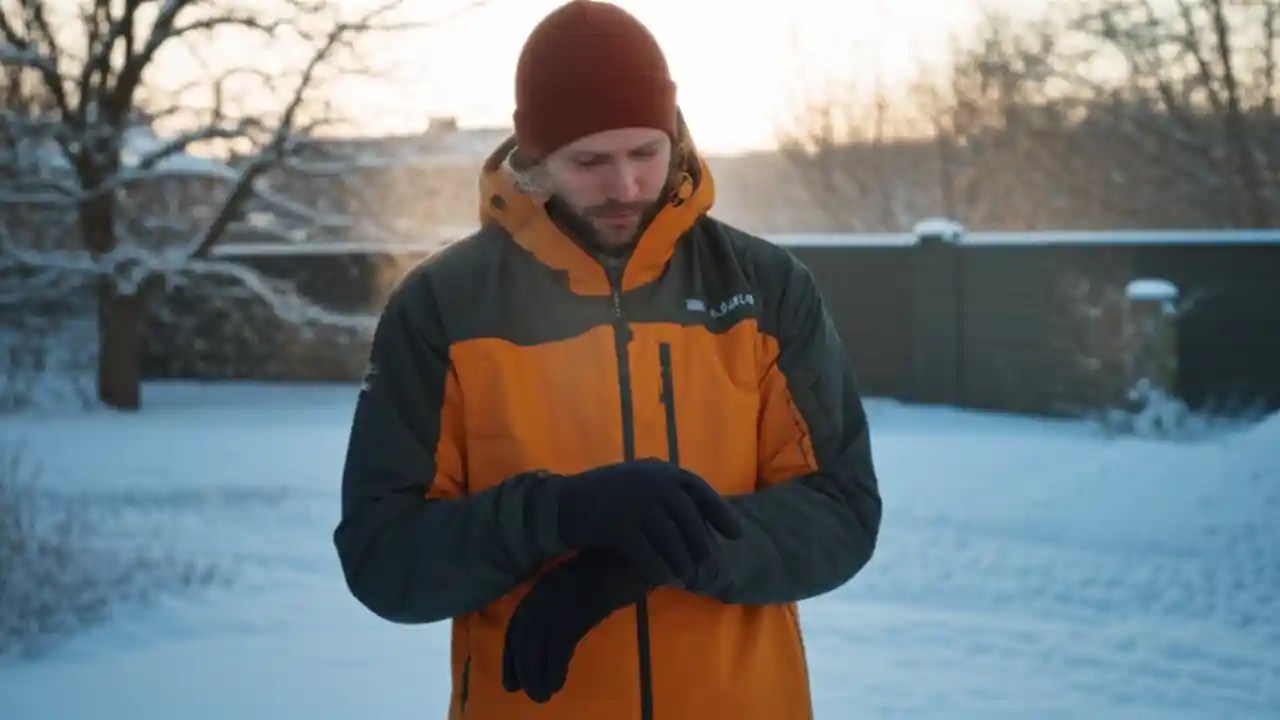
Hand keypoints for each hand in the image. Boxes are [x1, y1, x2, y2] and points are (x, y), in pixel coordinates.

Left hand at [502, 550, 652, 702]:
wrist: (636, 555)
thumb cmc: (613, 568)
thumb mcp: (578, 585)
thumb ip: (563, 604)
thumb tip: (549, 636)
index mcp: (545, 585)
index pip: (518, 624)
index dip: (511, 654)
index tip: (512, 678)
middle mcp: (546, 591)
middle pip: (523, 636)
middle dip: (521, 667)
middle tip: (523, 691)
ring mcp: (561, 598)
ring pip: (537, 643)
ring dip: (536, 673)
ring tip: (542, 695)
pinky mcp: (579, 608)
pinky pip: (559, 644)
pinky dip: (554, 667)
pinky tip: (557, 683)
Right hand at [554, 459, 742, 584]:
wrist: (560, 504)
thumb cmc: (603, 496)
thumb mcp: (637, 482)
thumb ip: (666, 492)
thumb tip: (702, 516)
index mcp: (660, 469)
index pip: (699, 490)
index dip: (721, 513)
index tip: (736, 534)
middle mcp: (653, 482)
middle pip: (690, 519)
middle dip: (701, 545)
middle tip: (708, 565)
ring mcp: (637, 503)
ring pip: (673, 540)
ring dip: (683, 562)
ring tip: (689, 577)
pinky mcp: (621, 526)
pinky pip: (649, 554)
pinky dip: (659, 568)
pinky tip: (663, 579)